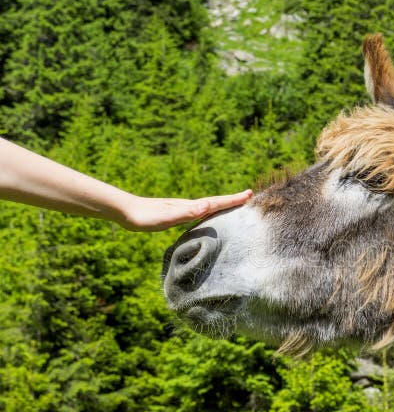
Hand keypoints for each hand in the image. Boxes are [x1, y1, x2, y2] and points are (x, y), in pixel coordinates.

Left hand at [120, 189, 252, 230]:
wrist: (124, 211)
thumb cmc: (145, 217)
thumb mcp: (167, 216)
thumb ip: (187, 212)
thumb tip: (207, 205)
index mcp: (190, 207)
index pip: (216, 202)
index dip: (233, 200)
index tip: (249, 194)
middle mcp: (188, 206)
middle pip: (215, 202)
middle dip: (232, 200)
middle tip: (248, 197)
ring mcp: (181, 209)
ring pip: (207, 206)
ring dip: (221, 205)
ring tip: (232, 205)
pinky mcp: (174, 214)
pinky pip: (198, 212)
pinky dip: (208, 211)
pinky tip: (205, 214)